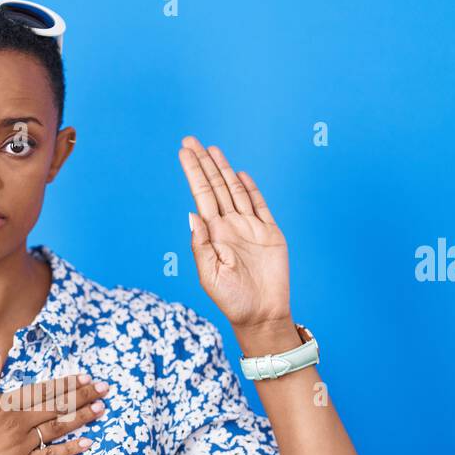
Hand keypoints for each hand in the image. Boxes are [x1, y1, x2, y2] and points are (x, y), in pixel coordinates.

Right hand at [0, 351, 110, 454]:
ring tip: (101, 409)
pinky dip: (69, 449)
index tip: (85, 376)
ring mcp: (19, 446)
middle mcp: (16, 423)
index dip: (66, 383)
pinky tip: (87, 443)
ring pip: (57, 428)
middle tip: (105, 389)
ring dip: (81, 418)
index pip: (42, 390)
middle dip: (83, 396)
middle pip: (56, 406)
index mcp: (3, 404)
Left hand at [177, 136, 291, 330]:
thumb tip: (192, 214)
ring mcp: (250, 228)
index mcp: (213, 234)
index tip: (183, 152)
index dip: (193, 173)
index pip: (201, 196)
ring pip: (235, 191)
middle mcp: (229, 227)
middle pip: (215, 187)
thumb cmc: (231, 300)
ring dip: (224, 170)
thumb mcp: (209, 275)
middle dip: (203, 164)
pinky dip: (250, 189)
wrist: (261, 315)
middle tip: (190, 140)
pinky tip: (240, 174)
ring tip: (212, 150)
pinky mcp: (270, 234)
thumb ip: (200, 245)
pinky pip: (260, 205)